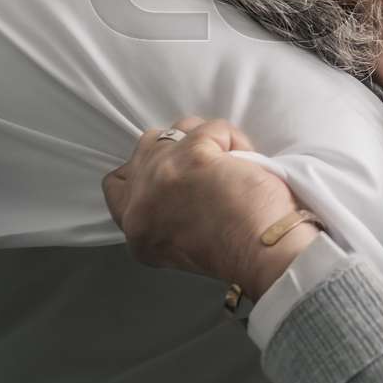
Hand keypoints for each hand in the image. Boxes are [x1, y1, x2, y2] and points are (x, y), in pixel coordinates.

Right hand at [102, 117, 314, 297]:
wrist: (265, 253)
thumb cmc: (240, 251)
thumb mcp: (181, 241)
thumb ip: (167, 210)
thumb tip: (180, 176)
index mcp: (137, 232)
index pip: (117, 184)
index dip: (147, 167)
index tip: (179, 169)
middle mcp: (139, 205)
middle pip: (145, 147)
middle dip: (179, 146)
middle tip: (210, 163)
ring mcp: (161, 177)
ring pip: (179, 130)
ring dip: (209, 139)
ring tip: (233, 166)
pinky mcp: (191, 157)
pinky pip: (212, 128)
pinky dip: (235, 139)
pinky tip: (248, 163)